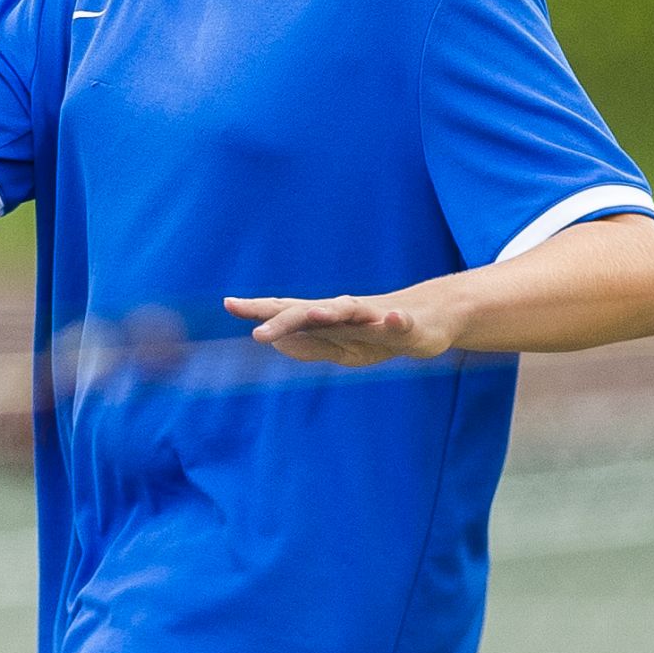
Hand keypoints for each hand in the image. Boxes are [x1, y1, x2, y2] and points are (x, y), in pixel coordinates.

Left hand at [222, 293, 455, 366]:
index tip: (228, 304)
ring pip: (348, 311)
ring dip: (330, 312)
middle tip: (257, 333)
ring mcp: (373, 315)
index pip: (286, 311)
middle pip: (309, 312)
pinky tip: (391, 319)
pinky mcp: (403, 324)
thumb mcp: (340, 349)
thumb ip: (309, 347)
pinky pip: (398, 323)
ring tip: (312, 315)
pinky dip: (394, 321)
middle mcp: (343, 312)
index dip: (259, 309)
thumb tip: (279, 344)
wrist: (426, 320)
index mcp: (326, 320)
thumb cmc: (376, 334)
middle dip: (284, 320)